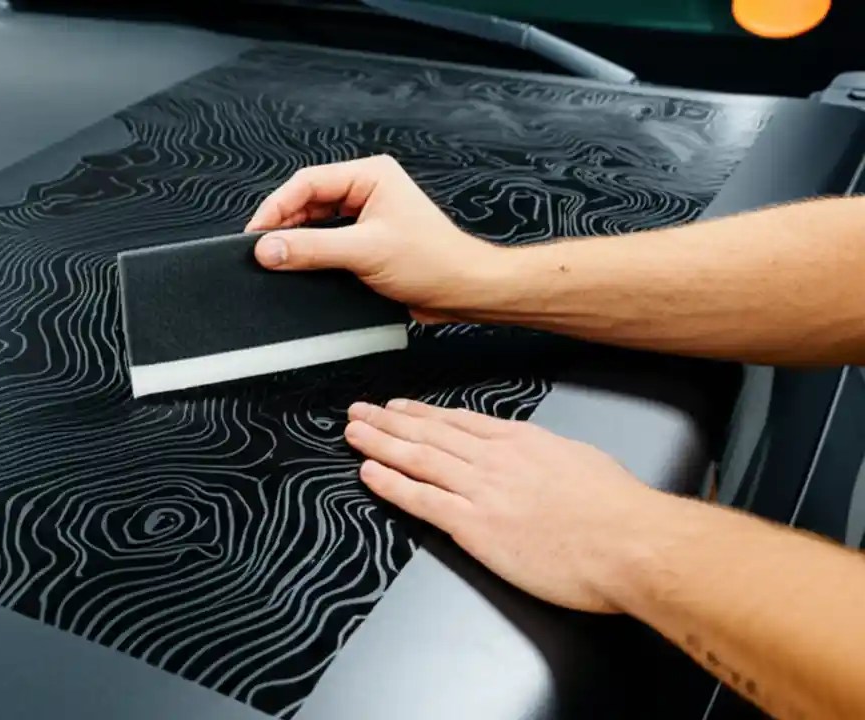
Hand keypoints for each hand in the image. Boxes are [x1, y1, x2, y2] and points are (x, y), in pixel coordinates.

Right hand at [246, 155, 506, 322]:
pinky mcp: (366, 241)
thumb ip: (312, 249)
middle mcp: (367, 189)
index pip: (307, 182)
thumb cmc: (434, 262)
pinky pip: (326, 241)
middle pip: (307, 201)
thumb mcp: (364, 252)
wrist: (463, 290)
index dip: (276, 207)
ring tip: (278, 259)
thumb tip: (268, 248)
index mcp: (371, 175)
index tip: (256, 234)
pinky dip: (310, 254)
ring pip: (315, 222)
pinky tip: (301, 267)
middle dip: (283, 224)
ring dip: (297, 240)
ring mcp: (367, 215)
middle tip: (261, 250)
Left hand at [344, 398, 677, 612]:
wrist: (631, 542)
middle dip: (388, 421)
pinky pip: (422, 500)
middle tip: (358, 412)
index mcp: (521, 441)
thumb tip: (538, 459)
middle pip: (429, 433)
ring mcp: (482, 491)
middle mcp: (495, 459)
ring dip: (379, 444)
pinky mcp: (476, 526)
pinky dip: (391, 484)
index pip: (458, 422)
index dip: (422, 414)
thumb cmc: (619, 511)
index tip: (397, 408)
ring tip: (353, 433)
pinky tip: (368, 473)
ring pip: (417, 458)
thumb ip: (549, 456)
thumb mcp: (582, 461)